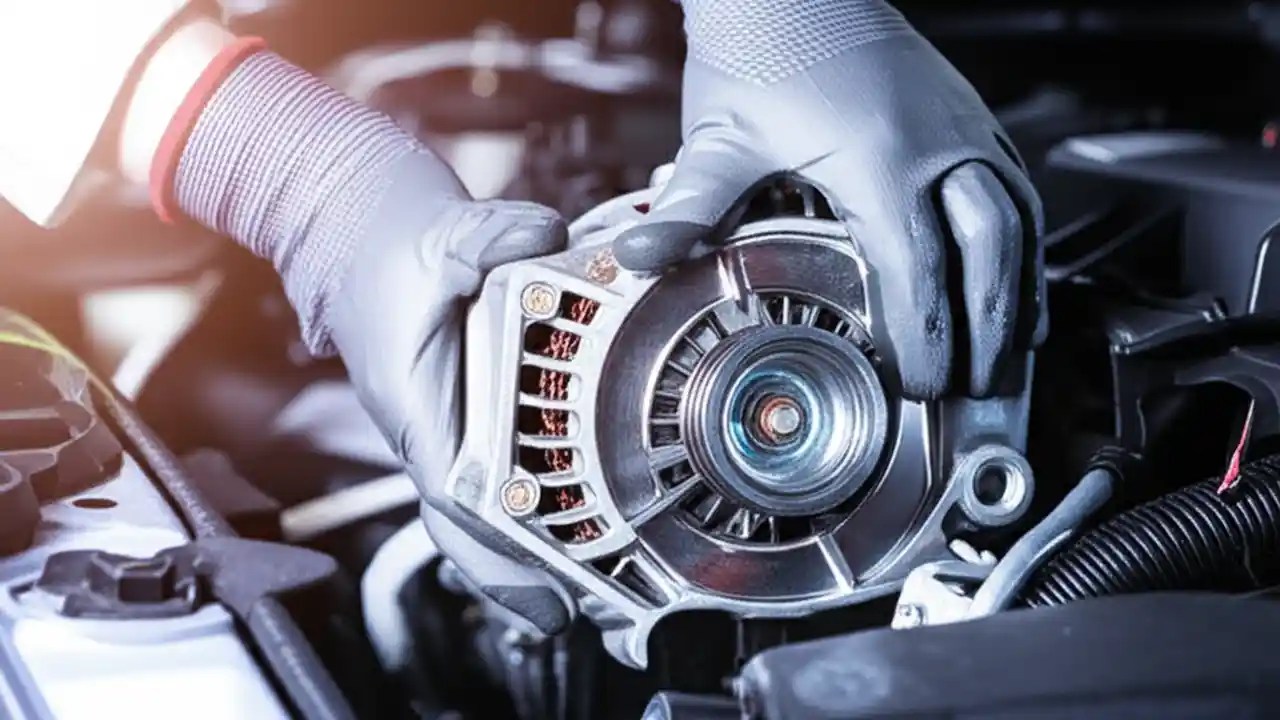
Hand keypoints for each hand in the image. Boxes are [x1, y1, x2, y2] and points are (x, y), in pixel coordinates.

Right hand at [327, 189, 573, 634]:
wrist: (356, 230)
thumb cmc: (384, 245)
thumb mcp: (442, 231)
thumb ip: (490, 235)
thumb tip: (540, 237)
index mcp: (417, 401)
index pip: (459, 496)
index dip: (499, 555)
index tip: (542, 596)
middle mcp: (429, 425)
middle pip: (474, 525)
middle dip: (519, 574)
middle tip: (575, 610)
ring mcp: (446, 422)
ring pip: (482, 508)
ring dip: (522, 551)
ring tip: (575, 594)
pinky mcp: (466, 409)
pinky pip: (496, 474)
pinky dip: (525, 508)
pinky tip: (563, 529)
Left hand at [615, 0, 1045, 398]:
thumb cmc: (761, 47)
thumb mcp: (720, 137)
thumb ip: (690, 207)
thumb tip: (642, 258)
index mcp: (879, 159)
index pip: (918, 270)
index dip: (928, 335)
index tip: (926, 383)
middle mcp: (936, 144)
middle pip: (988, 255)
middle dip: (988, 329)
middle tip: (976, 388)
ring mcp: (961, 127)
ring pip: (1017, 222)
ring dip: (1019, 291)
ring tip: (1014, 349)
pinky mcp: (968, 116)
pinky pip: (1014, 188)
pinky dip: (1022, 242)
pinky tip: (1016, 274)